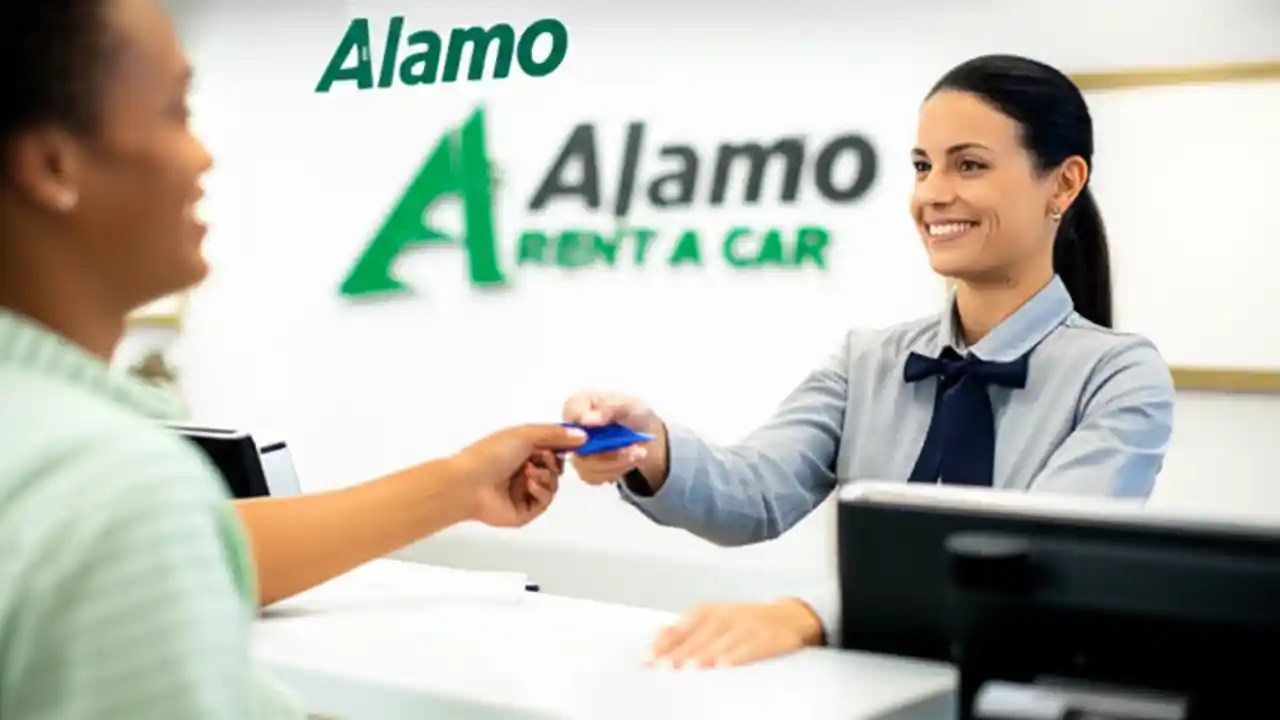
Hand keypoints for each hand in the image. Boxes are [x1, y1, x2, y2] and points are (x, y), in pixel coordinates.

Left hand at [449, 424, 584, 527]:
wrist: (468, 483)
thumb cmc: (490, 454)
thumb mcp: (526, 434)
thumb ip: (555, 434)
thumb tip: (581, 435)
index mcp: (521, 451)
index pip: (552, 449)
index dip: (562, 447)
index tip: (574, 445)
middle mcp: (522, 471)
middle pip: (555, 469)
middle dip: (553, 463)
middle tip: (543, 457)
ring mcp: (522, 492)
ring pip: (552, 486)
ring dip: (546, 476)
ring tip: (530, 472)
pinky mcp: (523, 511)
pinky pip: (544, 502)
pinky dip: (541, 491)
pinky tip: (529, 484)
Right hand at [562, 390, 666, 489]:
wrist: (642, 432)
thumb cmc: (631, 412)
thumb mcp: (627, 404)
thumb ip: (608, 408)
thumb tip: (586, 420)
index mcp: (576, 406)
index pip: (570, 415)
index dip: (583, 426)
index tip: (604, 429)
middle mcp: (571, 429)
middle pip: (577, 447)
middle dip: (608, 452)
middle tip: (634, 449)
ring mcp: (576, 451)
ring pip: (586, 467)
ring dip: (616, 463)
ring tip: (638, 453)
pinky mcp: (585, 468)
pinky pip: (594, 477)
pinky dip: (616, 471)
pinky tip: (630, 461)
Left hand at [646, 599, 824, 669]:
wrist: (788, 616)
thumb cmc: (742, 622)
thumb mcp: (713, 620)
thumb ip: (685, 630)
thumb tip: (656, 637)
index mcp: (709, 611)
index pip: (682, 627)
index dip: (664, 643)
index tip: (647, 658)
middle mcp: (726, 615)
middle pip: (700, 635)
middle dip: (681, 651)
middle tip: (664, 666)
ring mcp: (747, 625)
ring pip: (723, 640)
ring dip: (705, 654)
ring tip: (688, 668)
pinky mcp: (767, 636)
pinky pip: (750, 646)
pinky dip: (737, 655)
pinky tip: (723, 666)